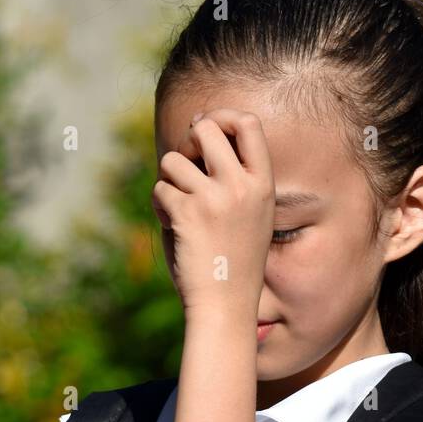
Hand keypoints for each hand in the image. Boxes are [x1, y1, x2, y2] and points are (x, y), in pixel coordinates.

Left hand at [152, 107, 274, 318]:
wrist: (226, 305)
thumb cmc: (235, 262)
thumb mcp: (252, 216)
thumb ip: (236, 176)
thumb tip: (199, 126)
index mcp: (263, 186)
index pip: (248, 123)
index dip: (222, 116)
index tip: (206, 130)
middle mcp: (241, 186)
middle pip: (205, 128)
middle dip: (187, 144)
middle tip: (185, 169)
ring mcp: (214, 198)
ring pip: (173, 160)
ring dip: (168, 182)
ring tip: (179, 208)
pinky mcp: (187, 213)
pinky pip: (160, 189)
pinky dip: (159, 206)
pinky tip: (173, 226)